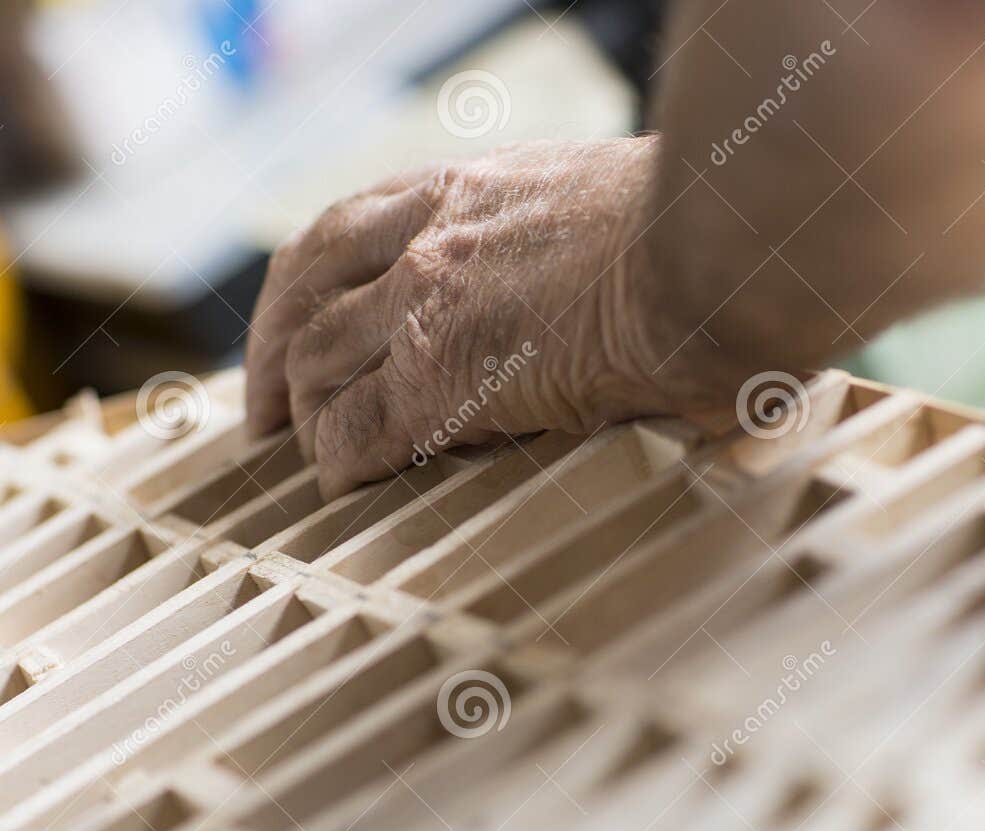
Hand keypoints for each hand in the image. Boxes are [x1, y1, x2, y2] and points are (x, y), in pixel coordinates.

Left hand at [244, 137, 731, 496]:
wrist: (717, 249)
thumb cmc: (703, 230)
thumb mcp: (612, 206)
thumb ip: (581, 247)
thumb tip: (615, 297)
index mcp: (469, 189)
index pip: (344, 230)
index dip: (300, 289)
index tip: (291, 330)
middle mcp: (431, 236)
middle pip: (305, 295)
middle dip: (274, 359)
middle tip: (267, 411)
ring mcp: (427, 306)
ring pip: (318, 365)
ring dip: (308, 418)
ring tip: (311, 460)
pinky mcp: (442, 379)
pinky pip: (357, 432)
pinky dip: (341, 463)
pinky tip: (345, 486)